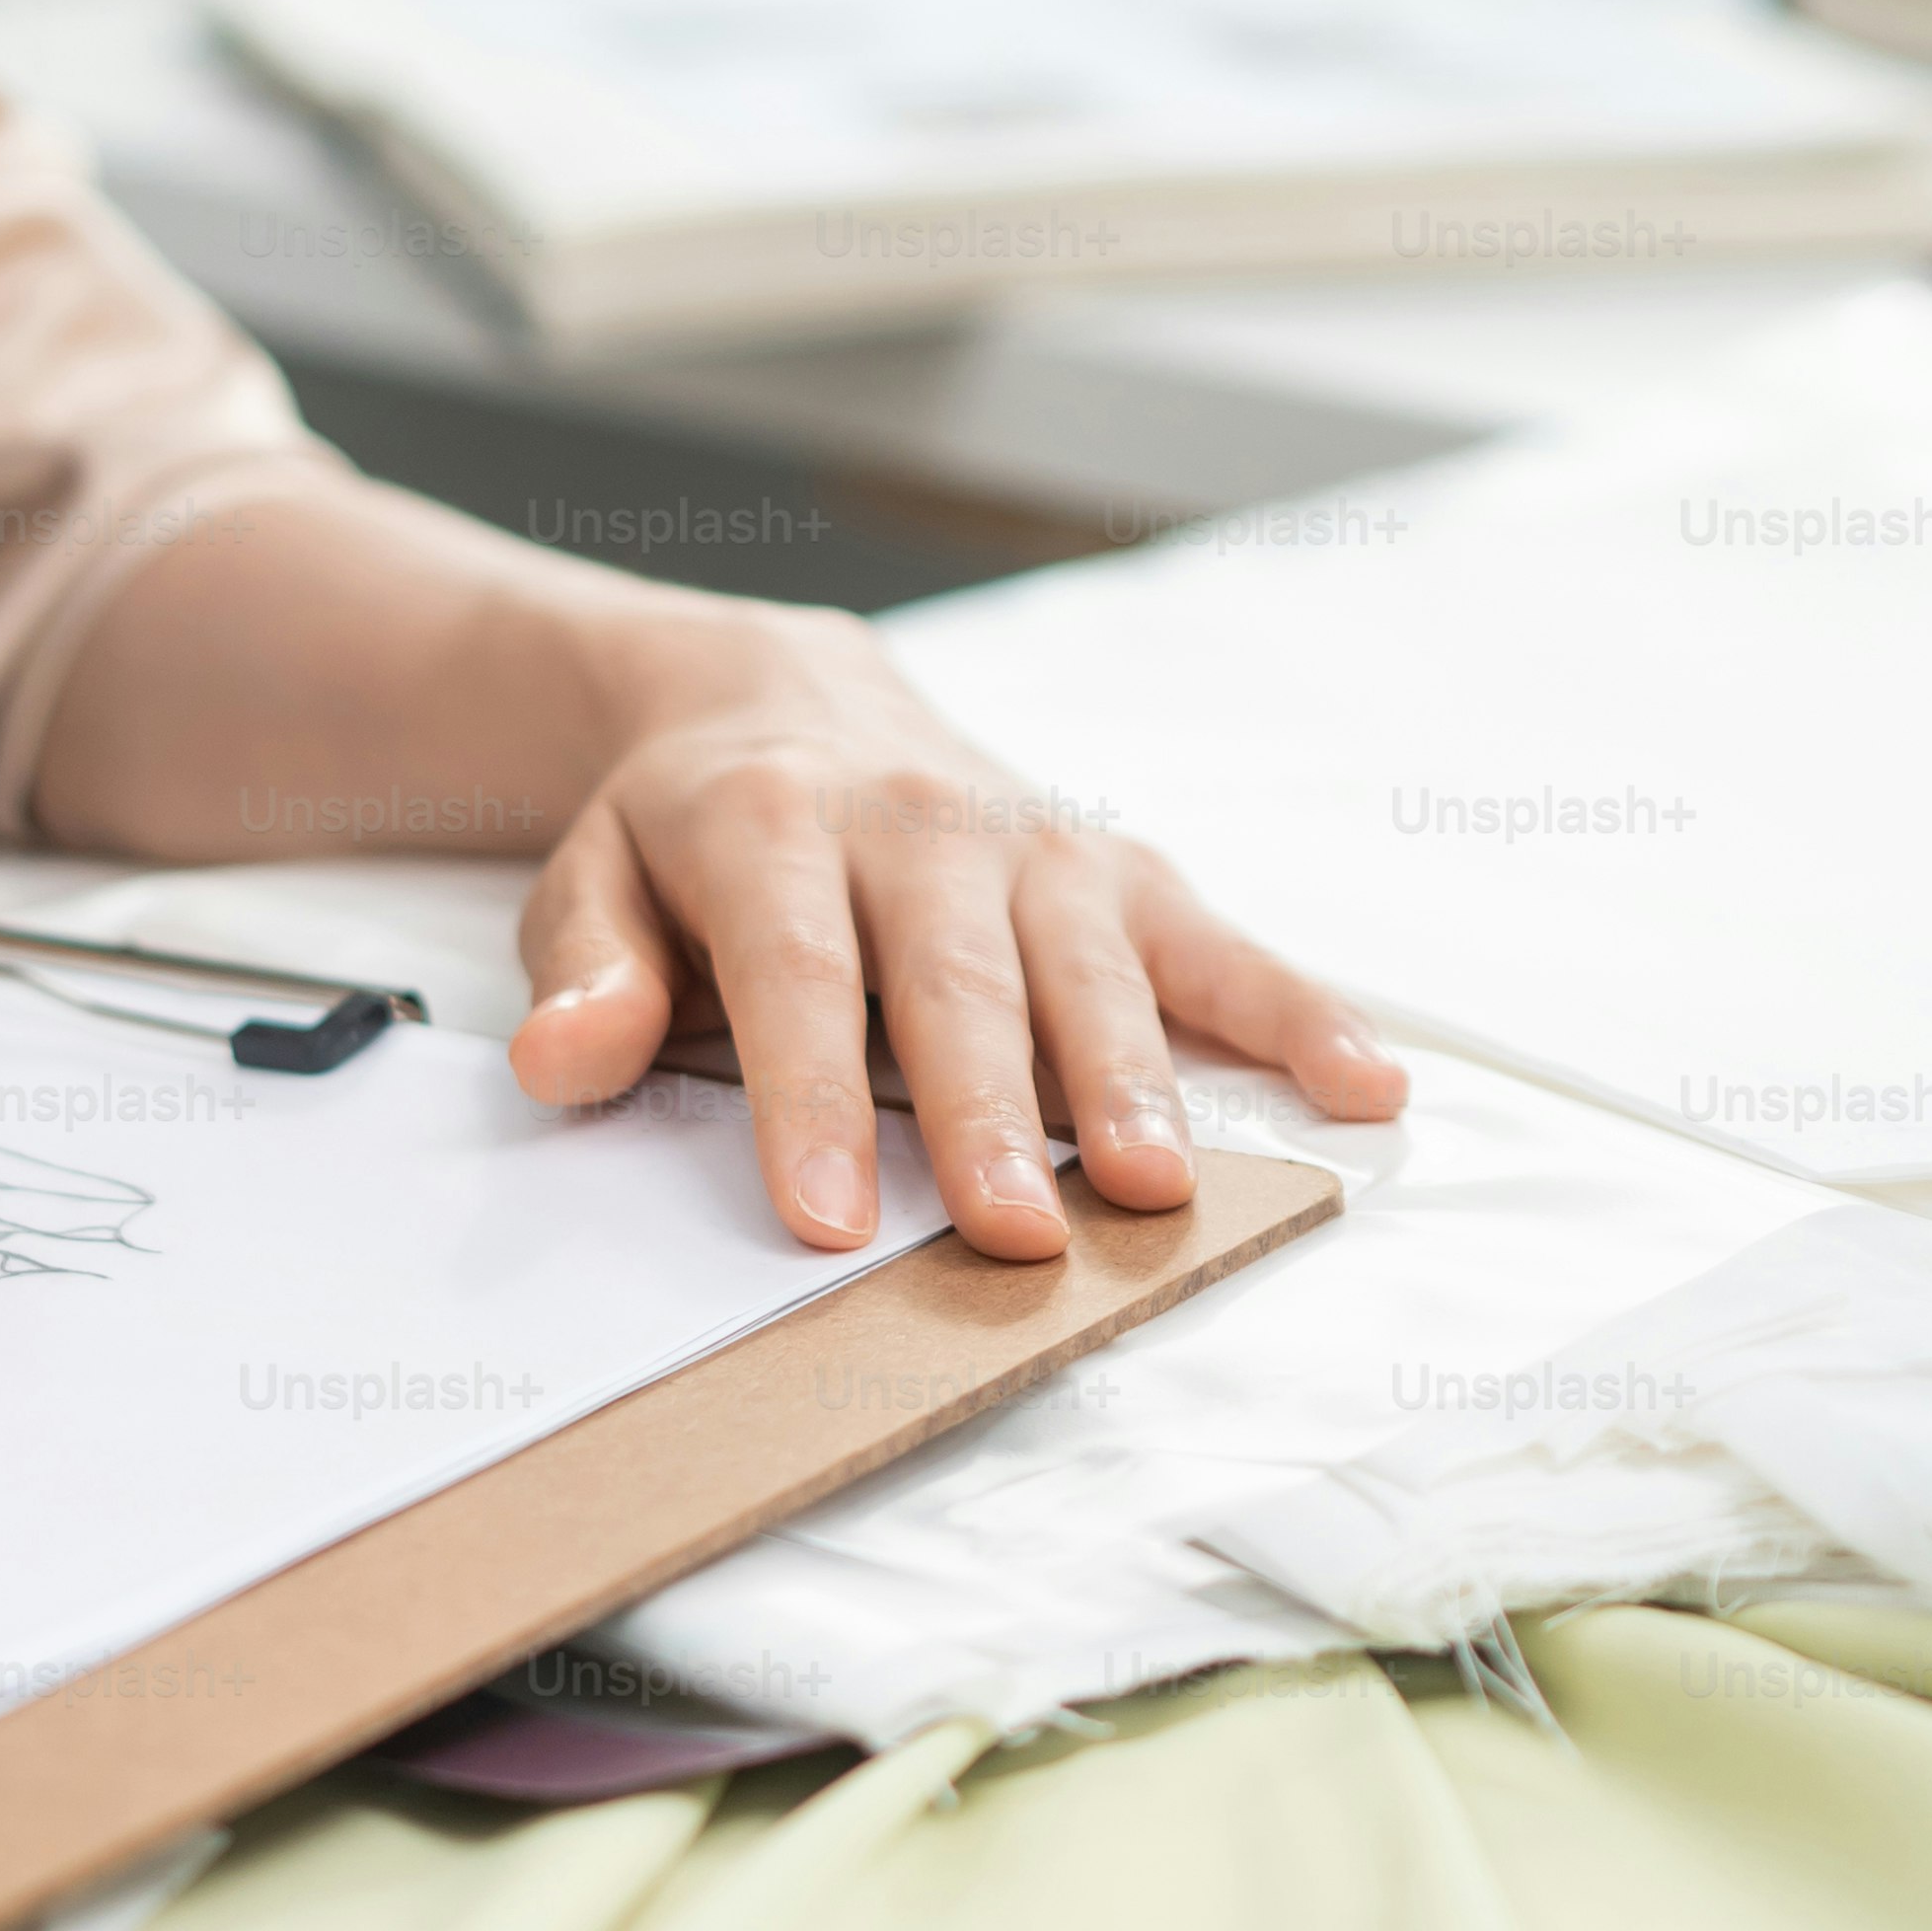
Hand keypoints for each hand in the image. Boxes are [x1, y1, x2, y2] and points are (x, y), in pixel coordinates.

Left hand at [504, 609, 1407, 1259]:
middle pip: (959, 979)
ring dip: (1131, 1082)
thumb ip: (585, 975)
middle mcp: (919, 820)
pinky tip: (1367, 1084)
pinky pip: (1219, 942)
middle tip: (1011, 1235)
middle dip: (990, 1112)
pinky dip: (1300, 1010)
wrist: (780, 696)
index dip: (811, 1097)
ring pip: (1091, 965)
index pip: (797, 972)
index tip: (829, 1216)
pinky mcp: (1119, 868)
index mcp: (774, 822)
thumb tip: (565, 1057)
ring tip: (1156, 1189)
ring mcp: (1036, 839)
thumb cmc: (686, 831)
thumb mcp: (591, 880)